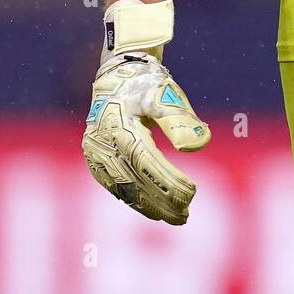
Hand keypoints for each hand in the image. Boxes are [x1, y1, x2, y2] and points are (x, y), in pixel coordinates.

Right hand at [82, 47, 210, 225]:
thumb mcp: (164, 94)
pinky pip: (114, 185)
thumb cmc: (145, 84)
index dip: (168, 182)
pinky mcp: (94, 159)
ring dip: (149, 205)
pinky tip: (153, 209)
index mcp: (120, 126)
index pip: (147, 162)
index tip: (191, 195)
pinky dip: (134, 200)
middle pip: (135, 180)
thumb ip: (180, 119)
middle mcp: (103, 143)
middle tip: (186, 216)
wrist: (116, 75)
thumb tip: (199, 144)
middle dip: (162, 201)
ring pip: (123, 188)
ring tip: (176, 218)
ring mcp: (95, 153)